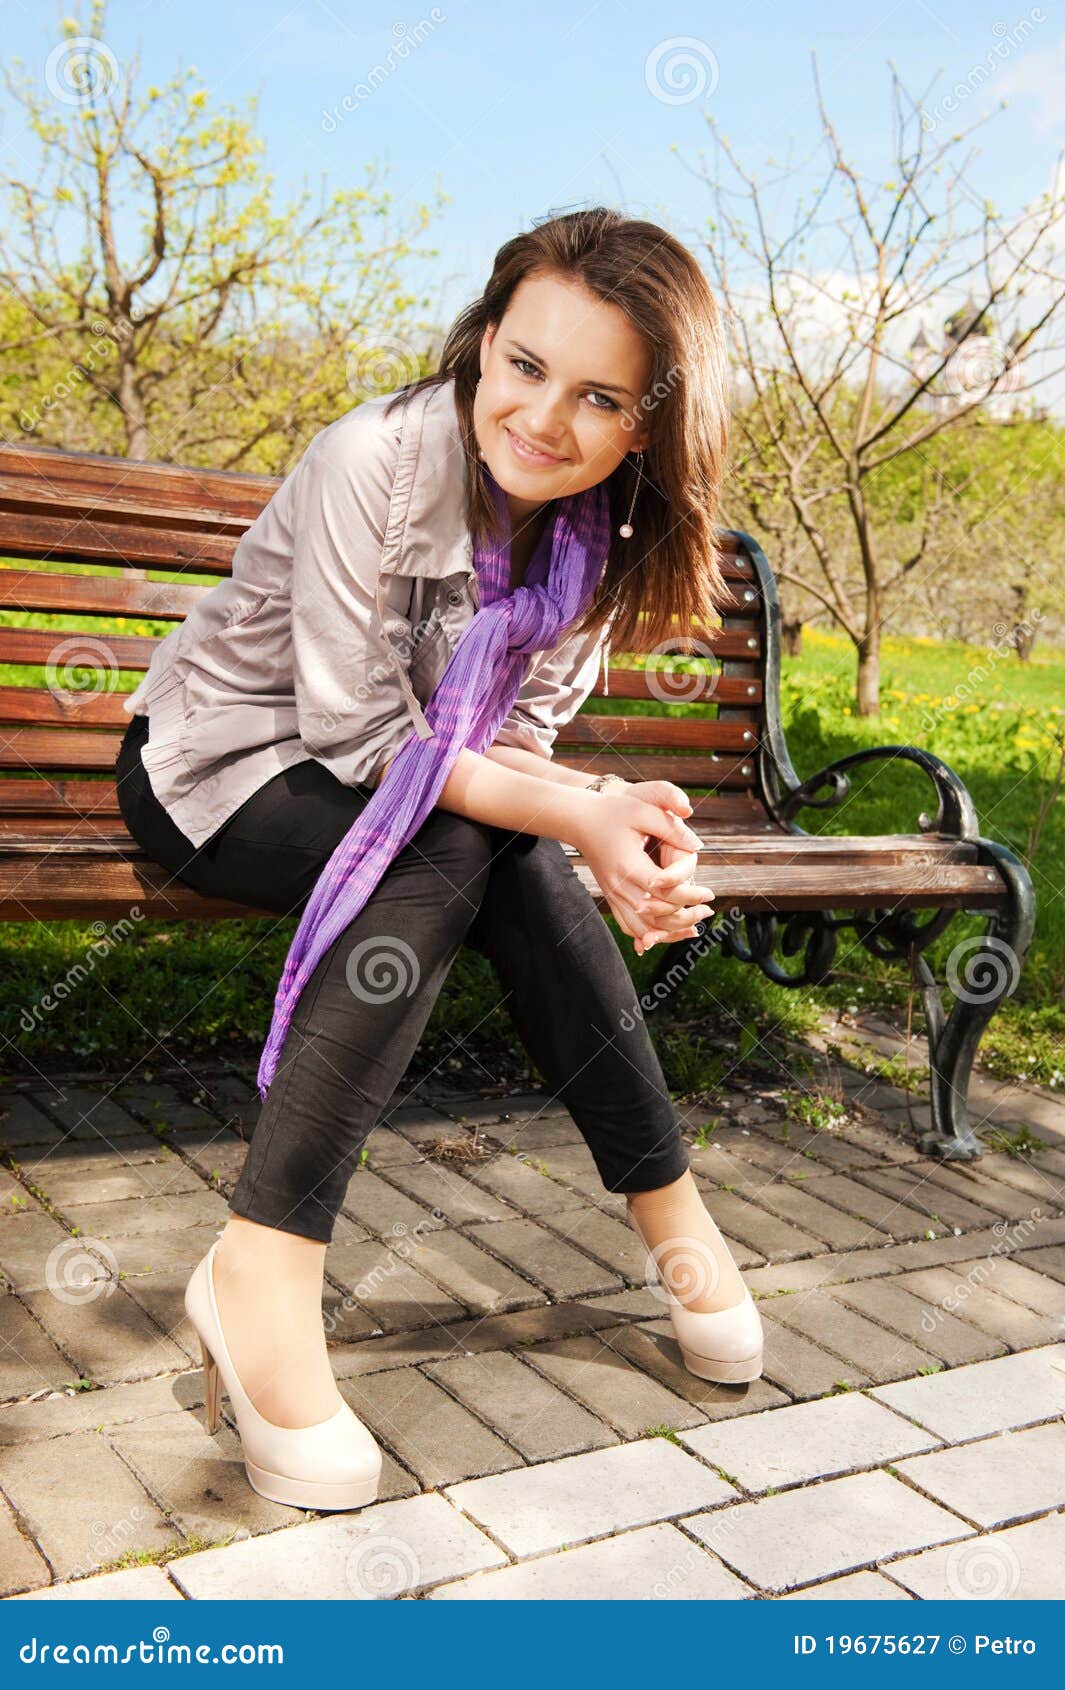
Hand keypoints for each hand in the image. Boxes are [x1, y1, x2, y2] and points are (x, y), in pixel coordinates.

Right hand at [573, 780, 714, 950]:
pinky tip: (667, 933)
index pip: (666, 891)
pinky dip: (649, 934)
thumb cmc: (614, 812)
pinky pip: (630, 927)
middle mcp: (620, 886)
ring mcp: (613, 895)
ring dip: (670, 931)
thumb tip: (697, 846)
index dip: (691, 896)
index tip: (710, 894)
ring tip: (694, 926)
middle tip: (707, 911)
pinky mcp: (611, 898)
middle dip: (686, 916)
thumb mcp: (643, 811)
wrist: (580, 821)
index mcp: (630, 866)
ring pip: (643, 928)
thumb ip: (671, 828)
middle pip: (657, 914)